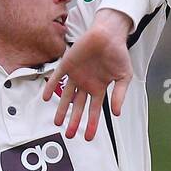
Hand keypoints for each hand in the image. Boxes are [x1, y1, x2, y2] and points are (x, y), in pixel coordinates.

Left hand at [42, 10, 133, 140]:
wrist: (110, 33)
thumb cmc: (118, 53)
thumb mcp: (124, 77)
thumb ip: (119, 95)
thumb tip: (116, 114)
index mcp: (98, 88)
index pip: (94, 110)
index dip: (91, 124)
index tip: (88, 137)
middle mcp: (86, 84)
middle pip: (78, 107)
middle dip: (74, 121)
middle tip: (69, 134)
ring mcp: (76, 75)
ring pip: (66, 96)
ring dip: (62, 109)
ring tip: (57, 122)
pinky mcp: (68, 64)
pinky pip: (57, 77)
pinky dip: (51, 87)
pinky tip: (46, 97)